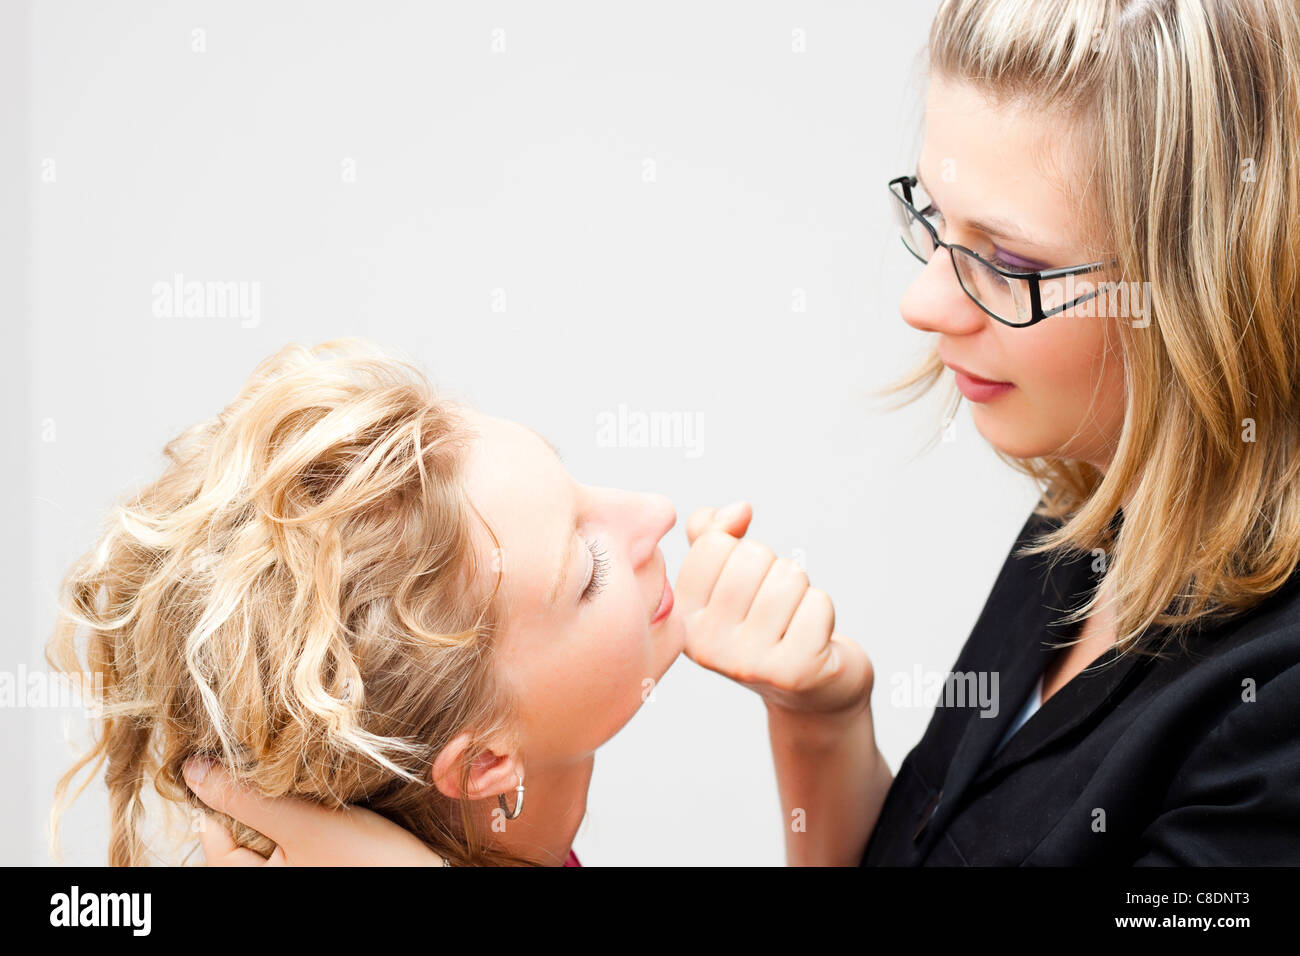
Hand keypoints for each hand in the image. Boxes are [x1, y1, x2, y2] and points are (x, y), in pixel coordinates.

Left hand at [182, 757, 446, 865]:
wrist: (429, 877)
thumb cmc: (368, 862)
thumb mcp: (303, 823)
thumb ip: (245, 797)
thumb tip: (194, 770)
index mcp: (251, 886)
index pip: (211, 833)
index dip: (224, 791)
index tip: (244, 758)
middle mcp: (267, 881)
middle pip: (237, 831)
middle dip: (258, 798)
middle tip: (287, 774)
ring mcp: (291, 872)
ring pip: (266, 831)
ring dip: (282, 804)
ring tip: (310, 790)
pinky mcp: (313, 865)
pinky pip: (291, 838)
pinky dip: (301, 816)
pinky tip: (324, 805)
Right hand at [676, 501, 873, 718]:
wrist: (808, 688)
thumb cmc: (766, 624)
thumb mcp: (725, 577)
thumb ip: (712, 533)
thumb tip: (739, 510)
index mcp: (682, 618)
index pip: (713, 544)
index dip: (741, 552)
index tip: (745, 589)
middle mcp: (706, 645)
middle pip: (752, 556)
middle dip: (774, 568)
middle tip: (774, 607)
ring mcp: (748, 663)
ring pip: (788, 576)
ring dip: (800, 590)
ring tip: (791, 621)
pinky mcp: (794, 672)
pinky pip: (818, 603)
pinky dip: (822, 611)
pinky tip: (811, 639)